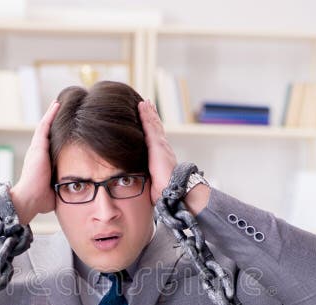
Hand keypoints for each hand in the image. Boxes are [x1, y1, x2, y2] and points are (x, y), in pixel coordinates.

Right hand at [10, 101, 60, 224]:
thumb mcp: (56, 188)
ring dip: (53, 114)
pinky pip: (44, 126)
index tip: (67, 126)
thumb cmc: (41, 199)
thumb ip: (64, 184)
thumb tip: (76, 189)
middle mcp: (38, 152)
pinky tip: (57, 104)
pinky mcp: (37, 146)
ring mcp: (36, 148)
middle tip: (66, 107)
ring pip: (46, 126)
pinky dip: (50, 115)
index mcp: (42, 161)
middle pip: (49, 132)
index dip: (58, 135)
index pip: (52, 144)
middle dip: (56, 120)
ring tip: (61, 101)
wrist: (29, 200)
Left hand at [138, 99, 209, 213]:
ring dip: (148, 112)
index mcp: (162, 157)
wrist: (174, 192)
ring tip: (144, 102)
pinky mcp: (157, 144)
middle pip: (156, 128)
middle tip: (146, 104)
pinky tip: (142, 106)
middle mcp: (163, 148)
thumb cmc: (164, 191)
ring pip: (153, 124)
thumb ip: (149, 177)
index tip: (149, 119)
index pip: (156, 139)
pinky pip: (150, 126)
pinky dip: (146, 115)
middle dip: (151, 116)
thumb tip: (141, 182)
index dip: (153, 128)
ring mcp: (161, 145)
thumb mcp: (154, 181)